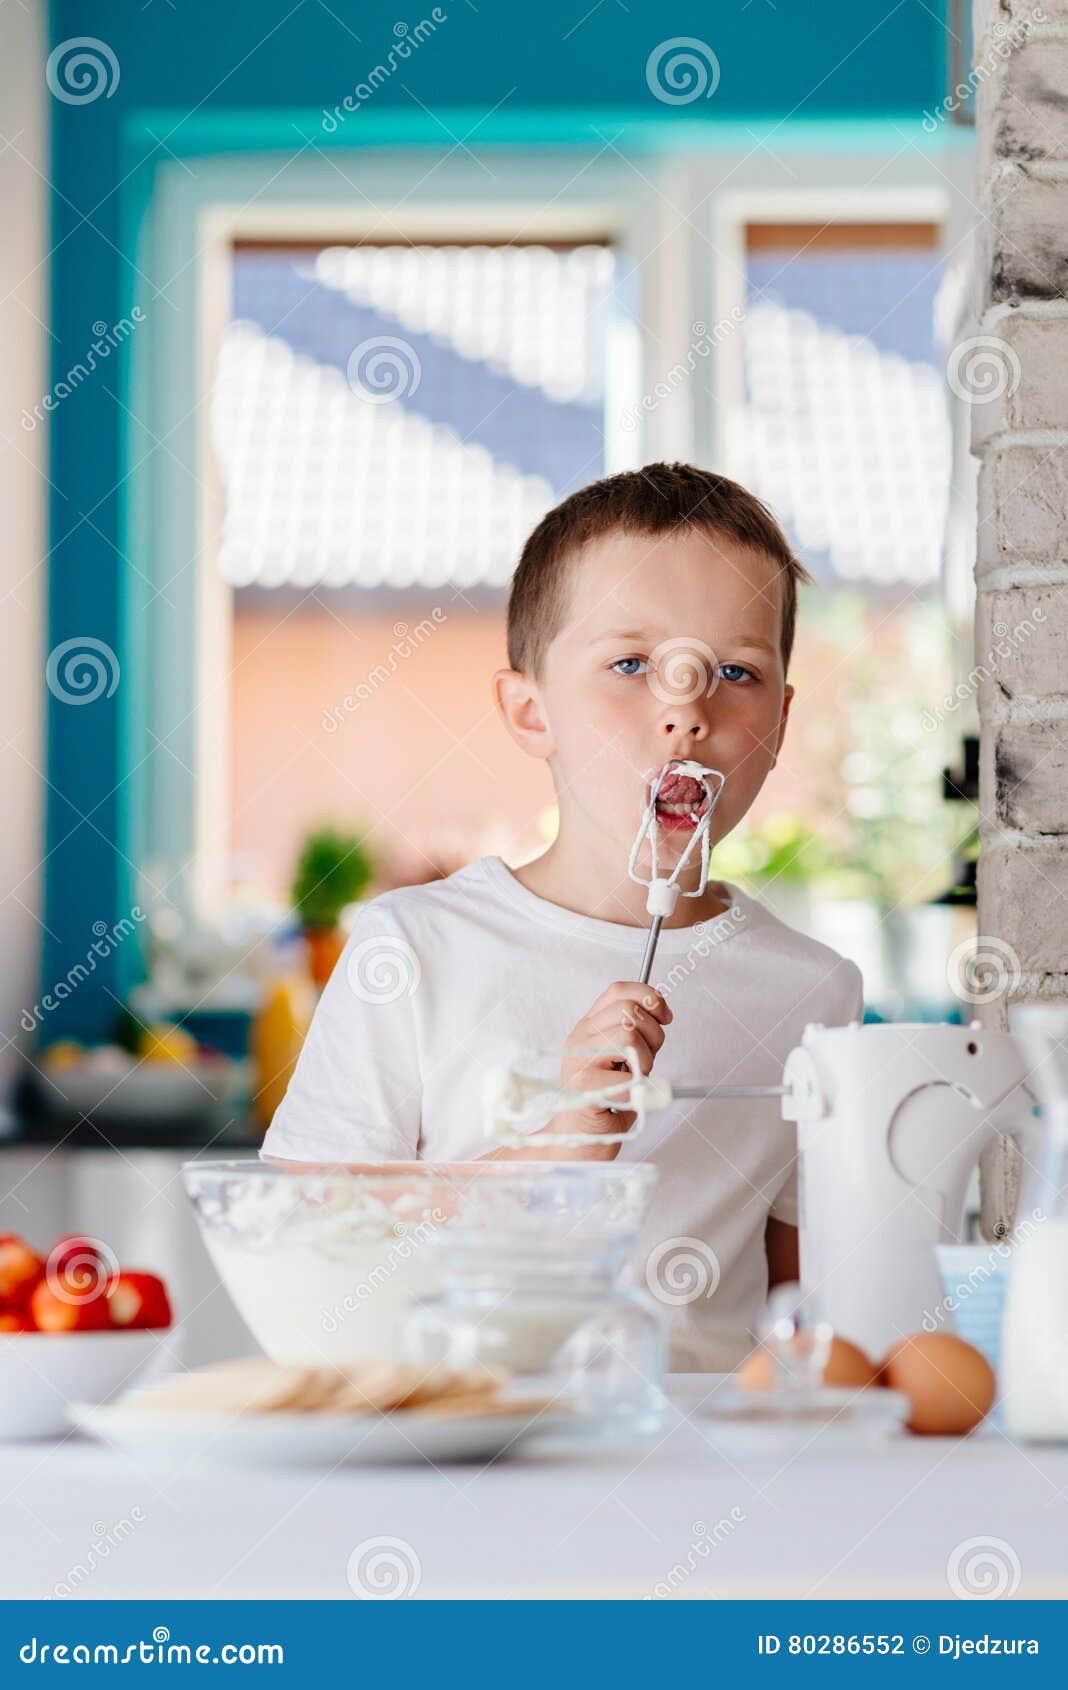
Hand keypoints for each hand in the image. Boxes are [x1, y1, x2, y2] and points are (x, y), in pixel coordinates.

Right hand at [548, 981, 672, 1160]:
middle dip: (652, 1035)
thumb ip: (634, 1033)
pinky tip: (627, 1097)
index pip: (618, 991)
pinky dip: (638, 1088)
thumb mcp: (622, 1058)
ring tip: (634, 1079)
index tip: (664, 1016)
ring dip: (645, 1062)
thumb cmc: (604, 1101)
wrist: (579, 1139)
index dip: (648, 996)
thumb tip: (660, 1011)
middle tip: (646, 1061)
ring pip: (628, 1036)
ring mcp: (579, 1060)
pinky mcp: (584, 1086)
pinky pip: (627, 1075)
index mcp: (589, 1026)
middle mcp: (580, 1037)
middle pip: (628, 1010)